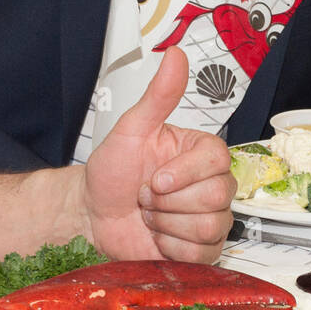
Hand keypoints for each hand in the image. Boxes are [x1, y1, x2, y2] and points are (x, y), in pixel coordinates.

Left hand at [82, 48, 234, 262]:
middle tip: (146, 196)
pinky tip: (155, 235)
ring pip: (209, 226)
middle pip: (218, 197)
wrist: (91, 215)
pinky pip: (201, 253)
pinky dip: (169, 246)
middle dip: (168, 201)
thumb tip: (176, 55)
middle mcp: (212, 185)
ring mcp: (209, 219)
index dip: (183, 175)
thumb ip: (158, 96)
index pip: (219, 162)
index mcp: (201, 154)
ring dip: (166, 223)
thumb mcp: (130, 130)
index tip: (154, 178)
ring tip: (148, 214)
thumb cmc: (110, 173)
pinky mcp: (201, 250)